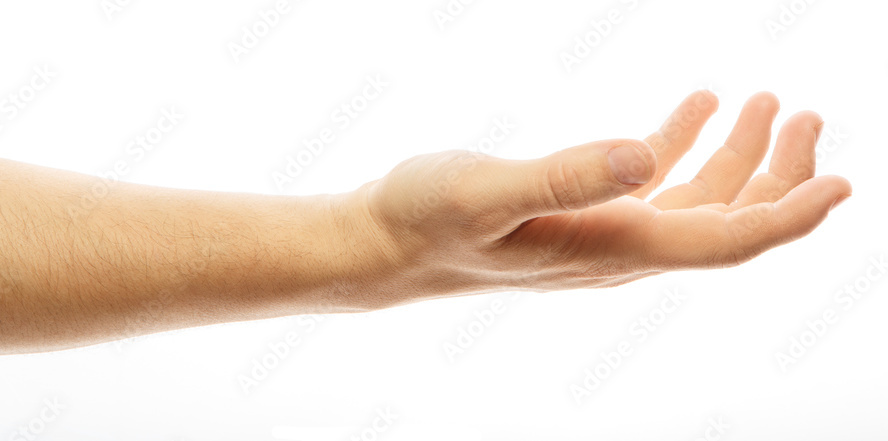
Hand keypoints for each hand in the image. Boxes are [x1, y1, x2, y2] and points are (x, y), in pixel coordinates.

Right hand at [349, 91, 850, 305]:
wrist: (385, 246)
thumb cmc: (425, 221)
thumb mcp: (486, 192)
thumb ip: (564, 175)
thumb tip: (645, 155)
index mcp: (611, 250)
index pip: (723, 241)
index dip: (787, 214)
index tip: (841, 181)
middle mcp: (619, 253)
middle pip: (726, 224)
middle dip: (778, 176)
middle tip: (805, 115)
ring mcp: (602, 237)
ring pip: (696, 207)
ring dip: (739, 160)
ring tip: (768, 104)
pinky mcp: (581, 220)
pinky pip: (653, 189)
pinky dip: (683, 149)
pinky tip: (695, 109)